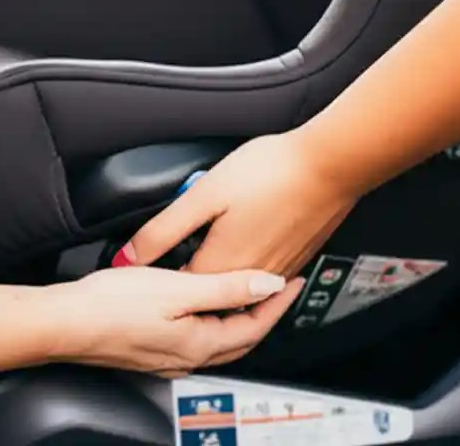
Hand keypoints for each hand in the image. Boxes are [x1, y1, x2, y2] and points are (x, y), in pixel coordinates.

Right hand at [44, 267, 303, 376]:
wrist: (65, 323)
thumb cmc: (112, 305)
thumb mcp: (178, 287)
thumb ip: (226, 287)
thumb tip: (268, 285)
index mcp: (200, 344)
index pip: (255, 326)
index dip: (278, 302)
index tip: (294, 281)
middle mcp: (187, 359)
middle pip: (241, 338)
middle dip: (264, 314)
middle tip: (280, 289)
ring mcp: (167, 359)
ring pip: (218, 340)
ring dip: (238, 318)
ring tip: (247, 293)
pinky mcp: (149, 352)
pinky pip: (195, 339)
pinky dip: (211, 322)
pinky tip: (202, 308)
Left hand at [120, 133, 359, 277]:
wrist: (331, 165)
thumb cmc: (272, 172)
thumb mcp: (203, 195)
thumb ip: (162, 230)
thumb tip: (128, 257)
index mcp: (220, 267)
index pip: (177, 290)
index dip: (157, 279)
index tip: (146, 269)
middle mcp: (249, 280)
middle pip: (208, 293)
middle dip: (187, 279)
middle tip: (173, 260)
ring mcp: (276, 272)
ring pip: (236, 287)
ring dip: (218, 274)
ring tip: (208, 249)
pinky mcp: (295, 260)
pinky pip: (262, 276)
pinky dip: (247, 266)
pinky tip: (246, 240)